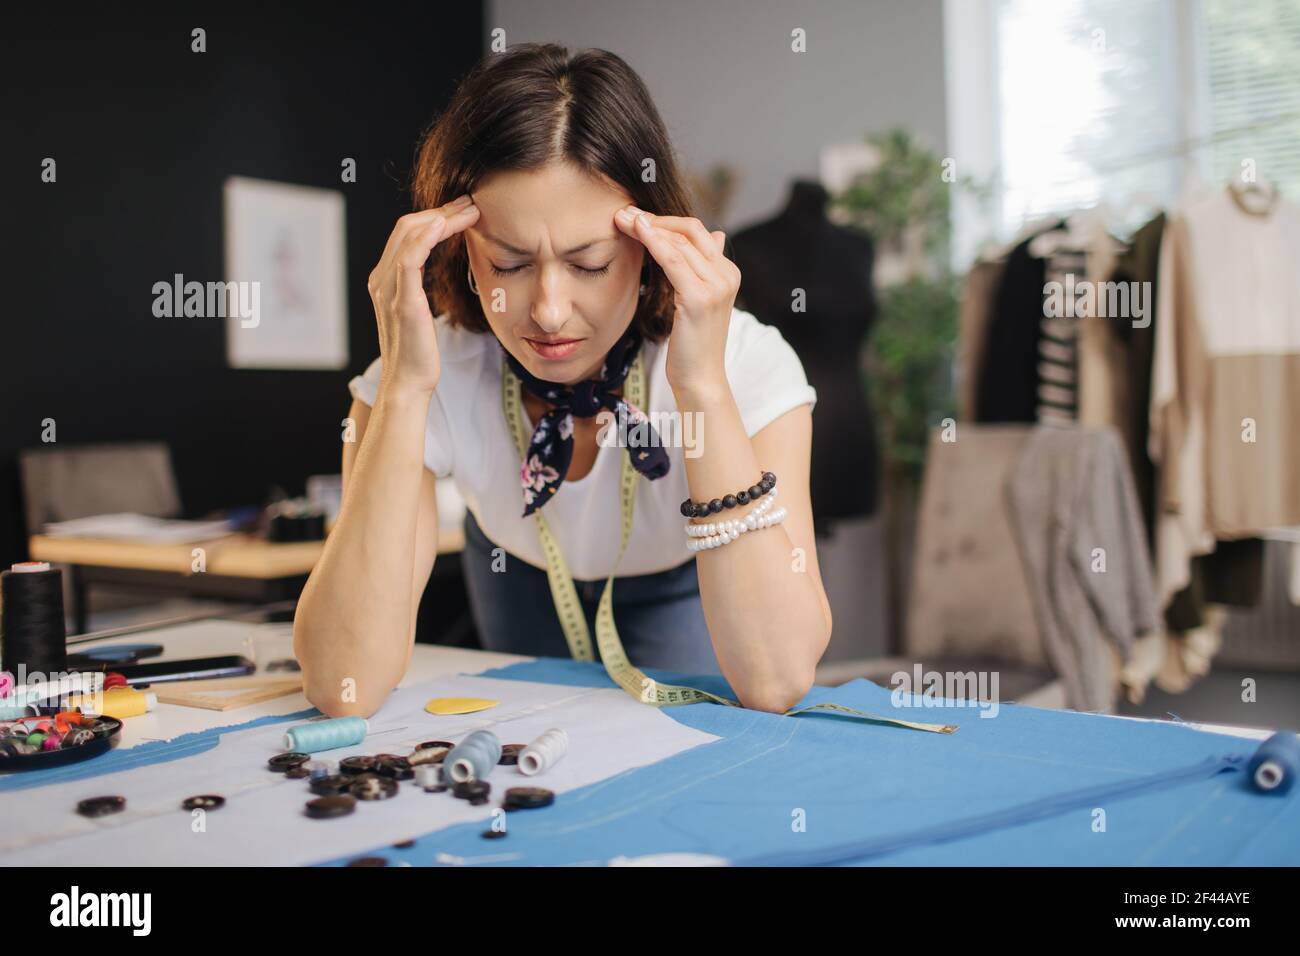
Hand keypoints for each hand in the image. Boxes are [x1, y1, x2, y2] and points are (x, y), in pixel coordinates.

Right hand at [367, 195, 479, 395]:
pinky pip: (409, 258)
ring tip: (470, 211)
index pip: (406, 233)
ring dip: (441, 218)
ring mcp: (388, 289)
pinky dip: (426, 236)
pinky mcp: (402, 301)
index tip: (462, 210)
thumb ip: (417, 287)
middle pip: (406, 227)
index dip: (434, 216)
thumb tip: (434, 270)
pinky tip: (446, 225)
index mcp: (384, 279)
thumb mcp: (418, 311)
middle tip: (470, 203)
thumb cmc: (419, 352)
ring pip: (408, 235)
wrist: (408, 383)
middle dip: (440, 211)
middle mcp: (381, 279)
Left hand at [614, 205, 739, 397]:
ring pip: (678, 242)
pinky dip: (653, 241)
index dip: (665, 221)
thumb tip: (717, 235)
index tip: (636, 218)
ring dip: (647, 227)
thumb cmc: (693, 344)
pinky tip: (636, 232)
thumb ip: (704, 268)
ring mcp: (716, 286)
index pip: (696, 233)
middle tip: (624, 213)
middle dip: (654, 218)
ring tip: (622, 220)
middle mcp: (727, 275)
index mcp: (728, 273)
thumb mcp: (700, 300)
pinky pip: (672, 259)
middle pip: (689, 230)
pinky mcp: (699, 298)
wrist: (700, 379)